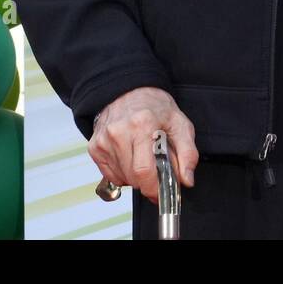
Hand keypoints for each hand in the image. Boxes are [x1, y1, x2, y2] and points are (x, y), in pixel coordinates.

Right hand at [89, 86, 198, 203]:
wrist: (130, 90)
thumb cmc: (155, 107)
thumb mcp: (180, 124)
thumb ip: (188, 153)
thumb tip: (187, 179)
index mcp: (143, 124)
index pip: (143, 170)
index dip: (154, 188)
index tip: (161, 192)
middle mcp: (119, 132)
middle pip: (133, 177)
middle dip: (148, 182)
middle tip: (157, 170)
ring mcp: (104, 139)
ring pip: (122, 178)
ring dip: (135, 177)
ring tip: (143, 157)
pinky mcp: (94, 146)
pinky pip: (111, 174)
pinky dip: (123, 173)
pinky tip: (130, 156)